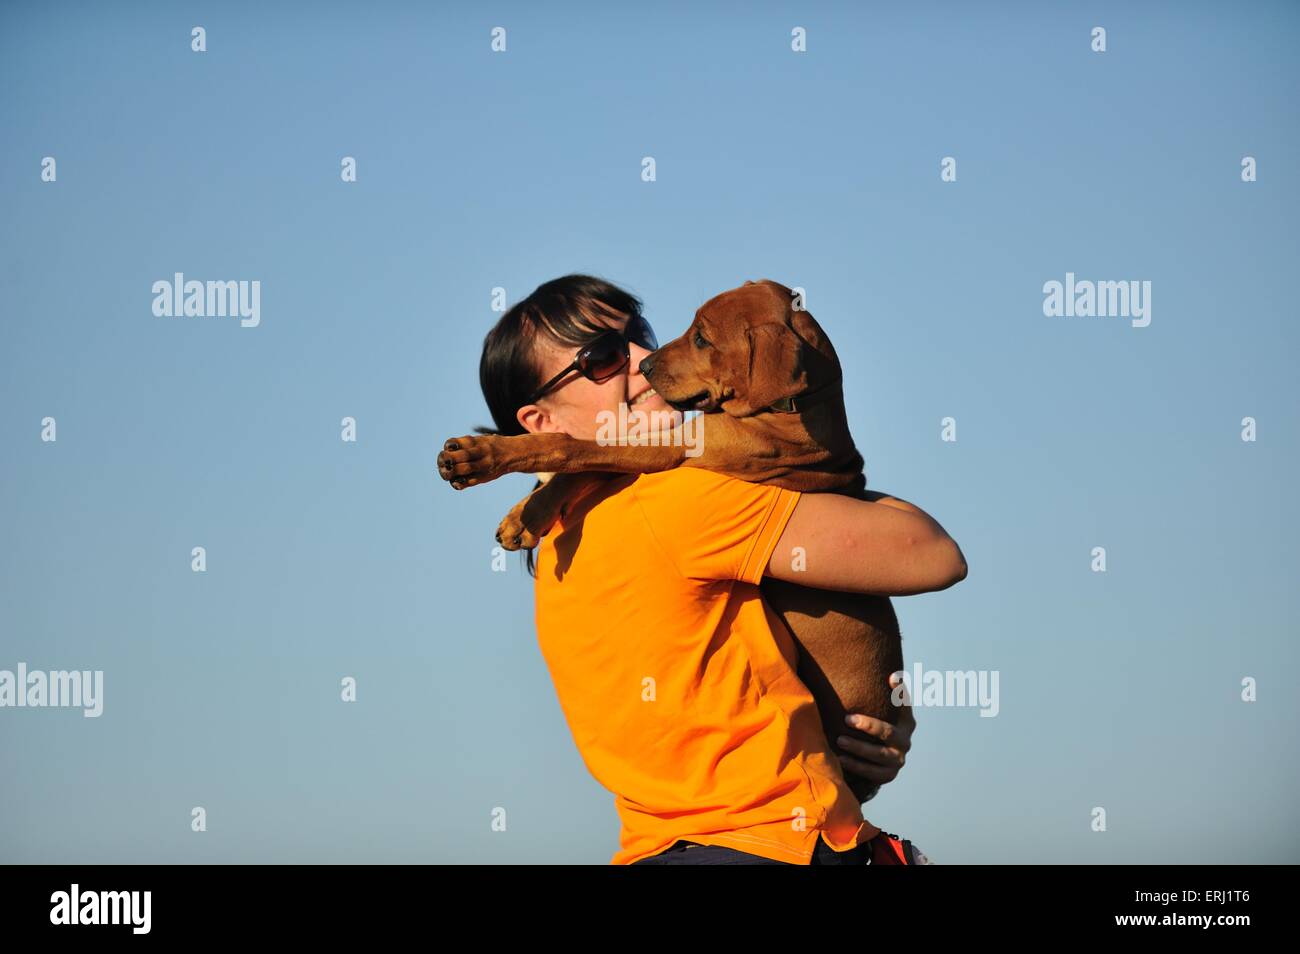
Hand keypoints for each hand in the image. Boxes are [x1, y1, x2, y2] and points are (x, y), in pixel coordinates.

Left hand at [834, 672, 915, 786]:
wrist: (876, 760)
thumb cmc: (874, 726)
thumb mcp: (880, 709)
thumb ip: (883, 694)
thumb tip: (892, 674)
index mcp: (905, 721)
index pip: (904, 703)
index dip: (899, 691)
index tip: (890, 678)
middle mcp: (904, 741)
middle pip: (889, 732)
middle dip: (869, 726)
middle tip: (847, 719)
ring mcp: (897, 760)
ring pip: (879, 755)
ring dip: (859, 748)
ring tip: (840, 740)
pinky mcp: (888, 775)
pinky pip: (873, 773)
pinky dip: (857, 766)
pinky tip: (841, 760)